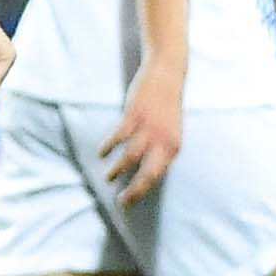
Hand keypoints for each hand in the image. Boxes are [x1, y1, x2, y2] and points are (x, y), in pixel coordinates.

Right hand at [100, 57, 188, 200]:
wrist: (167, 73)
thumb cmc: (166, 105)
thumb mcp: (170, 130)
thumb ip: (161, 148)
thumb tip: (146, 169)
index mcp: (174, 147)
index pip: (158, 176)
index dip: (143, 190)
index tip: (130, 200)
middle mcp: (164, 140)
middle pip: (148, 174)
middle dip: (134, 190)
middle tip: (121, 201)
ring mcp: (150, 127)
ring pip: (131, 157)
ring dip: (118, 170)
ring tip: (107, 178)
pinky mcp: (135, 114)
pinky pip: (119, 136)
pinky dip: (109, 146)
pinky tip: (101, 153)